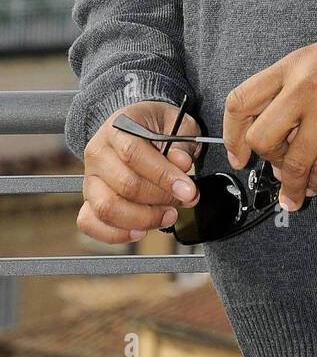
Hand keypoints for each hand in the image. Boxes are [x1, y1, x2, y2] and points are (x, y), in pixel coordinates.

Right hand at [78, 101, 201, 243]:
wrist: (132, 128)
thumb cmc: (154, 126)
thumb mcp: (175, 122)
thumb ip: (182, 141)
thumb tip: (181, 162)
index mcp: (117, 128)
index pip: (134, 155)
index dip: (163, 176)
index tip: (188, 190)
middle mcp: (98, 154)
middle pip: (124, 185)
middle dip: (161, 199)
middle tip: (184, 201)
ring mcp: (90, 179)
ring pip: (107, 208)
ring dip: (142, 219)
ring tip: (167, 215)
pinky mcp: (88, 200)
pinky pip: (90, 223)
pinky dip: (115, 234)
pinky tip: (140, 230)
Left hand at [223, 16, 316, 209]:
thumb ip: (294, 85)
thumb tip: (277, 128)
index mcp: (293, 65)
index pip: (241, 101)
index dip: (232, 134)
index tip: (238, 153)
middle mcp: (305, 88)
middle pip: (261, 137)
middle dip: (264, 160)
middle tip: (270, 168)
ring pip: (292, 162)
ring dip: (290, 185)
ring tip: (293, 195)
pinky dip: (316, 184)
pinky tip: (315, 186)